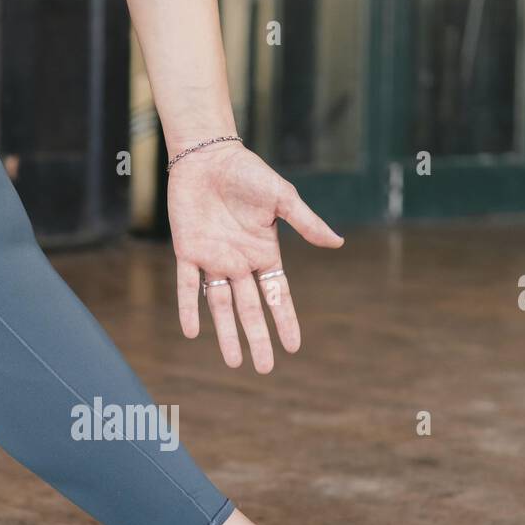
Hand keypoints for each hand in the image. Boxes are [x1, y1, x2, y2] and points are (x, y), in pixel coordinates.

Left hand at [167, 142, 342, 372]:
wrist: (208, 156)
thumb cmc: (247, 173)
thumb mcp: (282, 198)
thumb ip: (306, 223)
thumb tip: (337, 243)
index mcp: (264, 253)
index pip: (277, 295)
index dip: (285, 320)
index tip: (294, 347)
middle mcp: (239, 262)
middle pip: (250, 308)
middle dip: (258, 338)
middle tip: (265, 369)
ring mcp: (213, 259)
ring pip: (220, 305)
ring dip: (227, 333)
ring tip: (234, 362)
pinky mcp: (187, 251)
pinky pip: (187, 285)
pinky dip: (189, 308)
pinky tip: (192, 332)